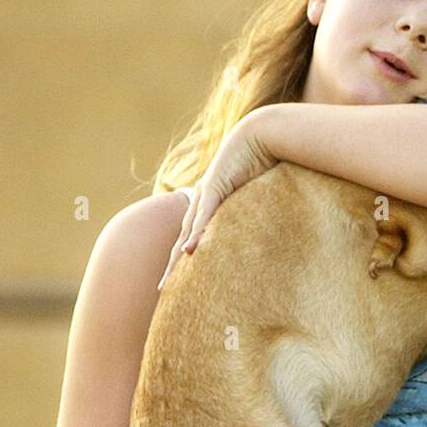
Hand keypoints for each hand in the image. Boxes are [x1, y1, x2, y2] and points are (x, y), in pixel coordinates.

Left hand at [158, 106, 277, 289]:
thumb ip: (253, 220)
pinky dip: (198, 233)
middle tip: (162, 291)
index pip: (193, 239)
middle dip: (172, 266)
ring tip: (169, 280)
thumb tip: (265, 239)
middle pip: (183, 240)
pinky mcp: (214, 185)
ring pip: (188, 231)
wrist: (263, 135)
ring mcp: (206, 194)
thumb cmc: (264, 165)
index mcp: (211, 208)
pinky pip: (205, 214)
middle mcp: (202, 203)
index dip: (184, 262)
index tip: (178, 285)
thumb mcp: (257, 200)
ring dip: (178, 256)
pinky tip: (190, 251)